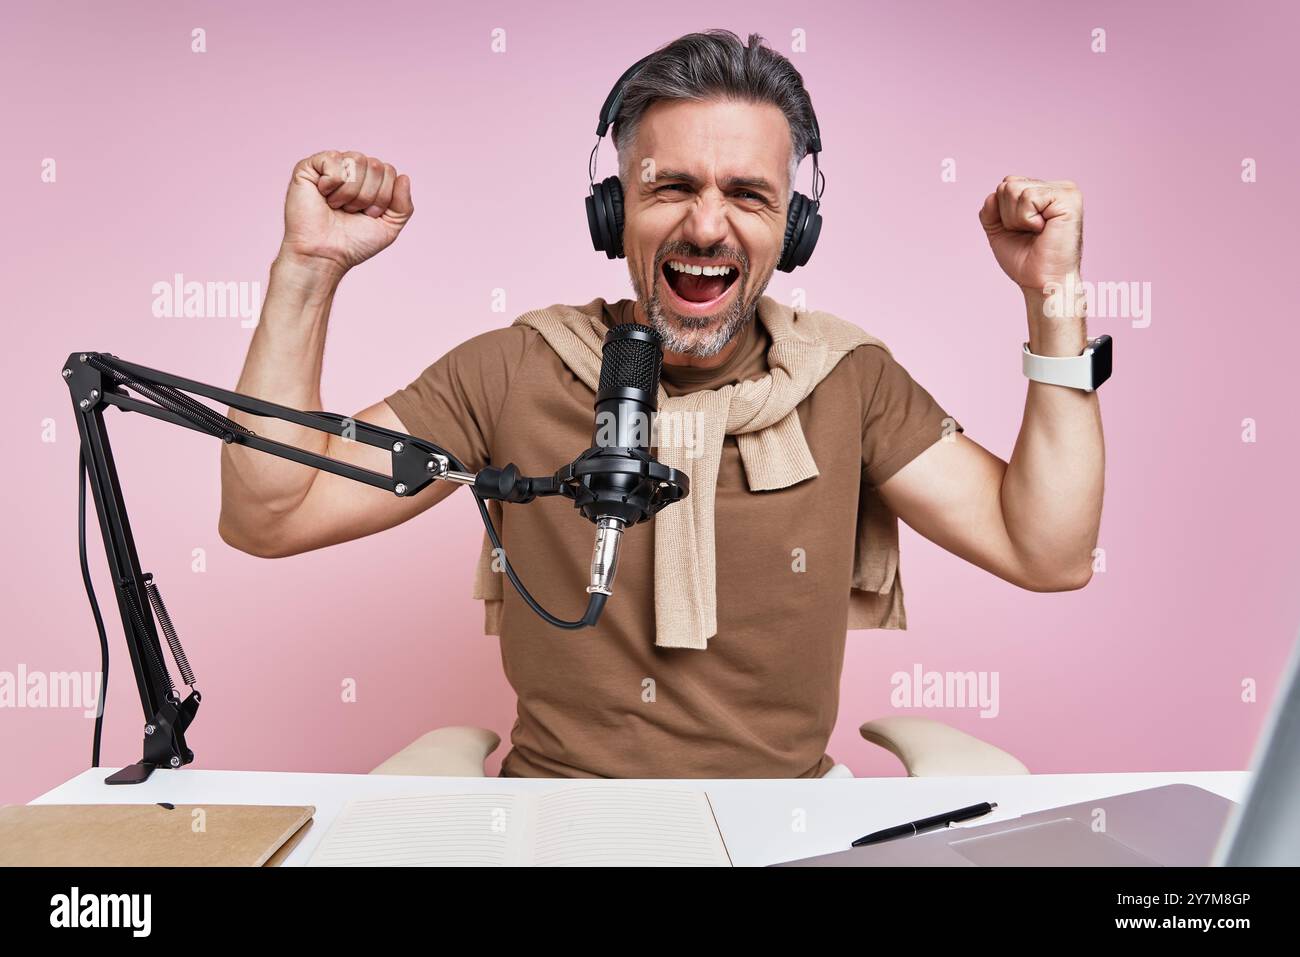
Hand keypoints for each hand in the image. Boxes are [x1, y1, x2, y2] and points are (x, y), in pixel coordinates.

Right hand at [279, 150, 413, 275]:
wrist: (325, 254)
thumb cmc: (353, 243)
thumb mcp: (389, 227)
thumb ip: (404, 205)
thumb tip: (404, 176)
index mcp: (369, 181)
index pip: (389, 171)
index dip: (383, 196)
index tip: (368, 214)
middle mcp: (351, 169)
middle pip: (376, 165)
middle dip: (368, 196)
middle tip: (351, 212)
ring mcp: (331, 166)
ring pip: (357, 160)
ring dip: (351, 192)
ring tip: (337, 206)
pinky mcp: (309, 166)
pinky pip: (334, 159)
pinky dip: (332, 183)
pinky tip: (323, 195)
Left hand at [978, 176, 1082, 293]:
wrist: (1042, 282)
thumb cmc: (1025, 261)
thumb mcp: (999, 231)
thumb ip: (991, 209)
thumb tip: (992, 194)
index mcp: (1043, 192)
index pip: (1007, 184)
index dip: (1003, 213)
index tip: (1020, 231)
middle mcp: (1056, 187)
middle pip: (1007, 184)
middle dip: (1008, 215)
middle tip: (1029, 233)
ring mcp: (1064, 191)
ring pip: (1014, 189)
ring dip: (1017, 218)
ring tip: (1037, 231)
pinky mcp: (1068, 198)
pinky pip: (1028, 197)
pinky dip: (1027, 218)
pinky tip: (1043, 229)